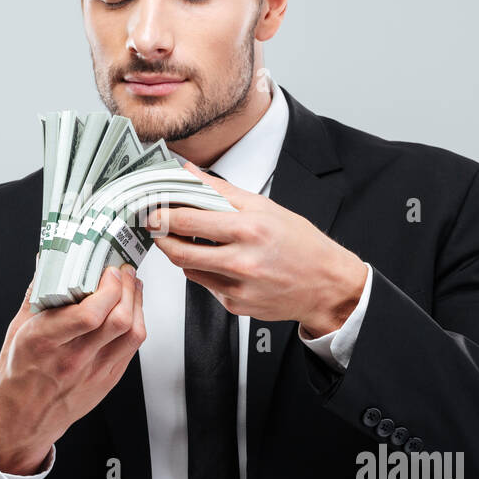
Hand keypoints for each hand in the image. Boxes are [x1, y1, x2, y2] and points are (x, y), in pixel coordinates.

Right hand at [0, 261, 144, 474]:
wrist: (20, 421)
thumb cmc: (16, 378)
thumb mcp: (16, 330)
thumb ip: (36, 294)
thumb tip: (48, 263)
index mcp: (45, 342)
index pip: (89, 314)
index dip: (107, 288)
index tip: (107, 271)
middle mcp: (73, 359)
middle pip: (119, 321)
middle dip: (127, 288)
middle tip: (122, 272)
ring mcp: (94, 372)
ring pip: (133, 333)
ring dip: (137, 303)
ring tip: (130, 286)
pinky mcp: (108, 381)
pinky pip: (132, 348)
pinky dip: (135, 323)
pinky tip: (129, 310)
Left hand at [147, 160, 367, 337]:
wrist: (326, 285)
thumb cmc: (301, 244)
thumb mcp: (265, 207)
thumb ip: (222, 190)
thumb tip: (190, 172)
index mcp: (249, 229)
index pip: (189, 221)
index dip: (163, 214)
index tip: (152, 208)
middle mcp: (242, 261)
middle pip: (180, 252)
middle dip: (160, 236)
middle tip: (154, 225)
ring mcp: (237, 287)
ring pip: (188, 270)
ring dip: (180, 254)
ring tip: (184, 239)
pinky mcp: (235, 305)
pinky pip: (206, 285)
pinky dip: (204, 271)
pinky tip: (217, 261)